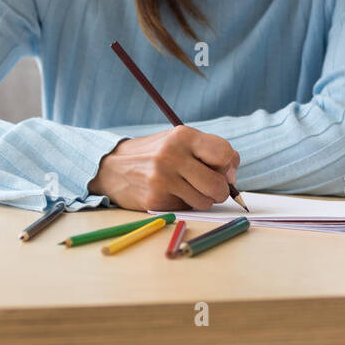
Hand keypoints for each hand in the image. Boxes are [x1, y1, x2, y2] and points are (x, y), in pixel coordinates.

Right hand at [87, 126, 239, 210]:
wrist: (112, 167)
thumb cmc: (157, 153)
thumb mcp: (180, 141)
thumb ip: (209, 152)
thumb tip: (232, 176)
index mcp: (183, 135)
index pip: (224, 153)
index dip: (229, 167)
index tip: (223, 170)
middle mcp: (172, 155)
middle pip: (218, 185)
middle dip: (220, 191)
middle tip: (211, 187)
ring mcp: (162, 179)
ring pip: (205, 202)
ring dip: (202, 200)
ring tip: (187, 188)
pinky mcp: (155, 200)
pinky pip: (186, 209)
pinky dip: (184, 205)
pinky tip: (171, 194)